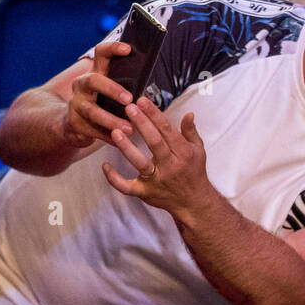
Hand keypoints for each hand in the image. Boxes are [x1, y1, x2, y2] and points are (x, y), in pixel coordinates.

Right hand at [61, 41, 133, 147]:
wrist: (73, 125)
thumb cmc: (103, 105)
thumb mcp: (113, 93)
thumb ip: (128, 88)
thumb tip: (150, 92)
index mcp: (96, 73)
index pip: (101, 53)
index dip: (113, 48)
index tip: (128, 49)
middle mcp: (82, 85)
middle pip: (93, 80)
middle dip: (112, 89)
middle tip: (129, 99)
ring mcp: (75, 104)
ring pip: (92, 111)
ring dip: (112, 120)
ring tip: (129, 128)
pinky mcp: (73, 123)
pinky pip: (91, 130)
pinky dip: (107, 136)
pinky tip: (120, 141)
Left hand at [102, 98, 211, 218]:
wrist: (193, 203)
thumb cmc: (194, 172)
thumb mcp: (198, 150)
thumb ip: (191, 132)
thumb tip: (188, 114)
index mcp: (183, 153)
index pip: (168, 130)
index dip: (155, 114)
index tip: (142, 101)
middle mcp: (171, 166)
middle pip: (154, 143)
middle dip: (142, 124)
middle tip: (129, 107)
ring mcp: (157, 181)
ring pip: (140, 163)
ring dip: (127, 147)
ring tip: (115, 131)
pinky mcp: (145, 192)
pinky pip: (127, 187)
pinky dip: (114, 178)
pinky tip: (105, 165)